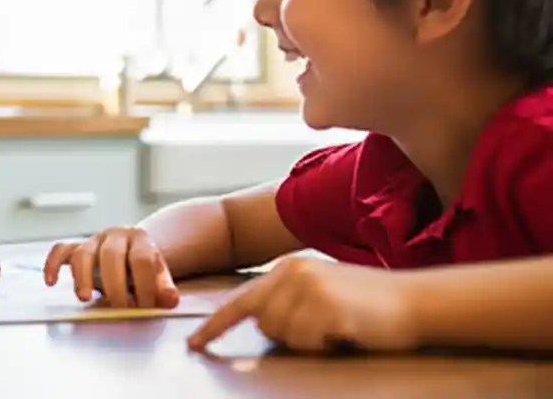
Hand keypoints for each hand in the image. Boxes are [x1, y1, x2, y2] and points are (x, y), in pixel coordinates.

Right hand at [44, 227, 179, 308]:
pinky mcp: (76, 247)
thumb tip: (170, 299)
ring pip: (82, 252)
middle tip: (120, 309)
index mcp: (140, 239)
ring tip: (84, 298)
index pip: (141, 259)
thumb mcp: (159, 276)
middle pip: (110, 255)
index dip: (144, 284)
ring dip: (81, 277)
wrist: (132, 250)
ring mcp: (93, 240)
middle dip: (115, 285)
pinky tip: (51, 281)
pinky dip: (52, 264)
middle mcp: (115, 235)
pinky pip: (59, 250)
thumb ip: (165, 288)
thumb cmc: (144, 269)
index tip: (145, 307)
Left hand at [187, 256, 418, 352]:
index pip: (241, 301)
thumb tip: (261, 322)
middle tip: (326, 328)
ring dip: (309, 342)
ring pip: (283, 336)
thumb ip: (287, 302)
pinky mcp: (326, 306)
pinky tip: (347, 332)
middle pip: (263, 324)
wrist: (418, 300)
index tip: (195, 344)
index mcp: (287, 269)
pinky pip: (308, 342)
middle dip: (288, 335)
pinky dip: (325, 345)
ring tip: (338, 327)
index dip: (216, 326)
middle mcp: (292, 273)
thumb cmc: (369, 304)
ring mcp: (308, 288)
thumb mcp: (321, 292)